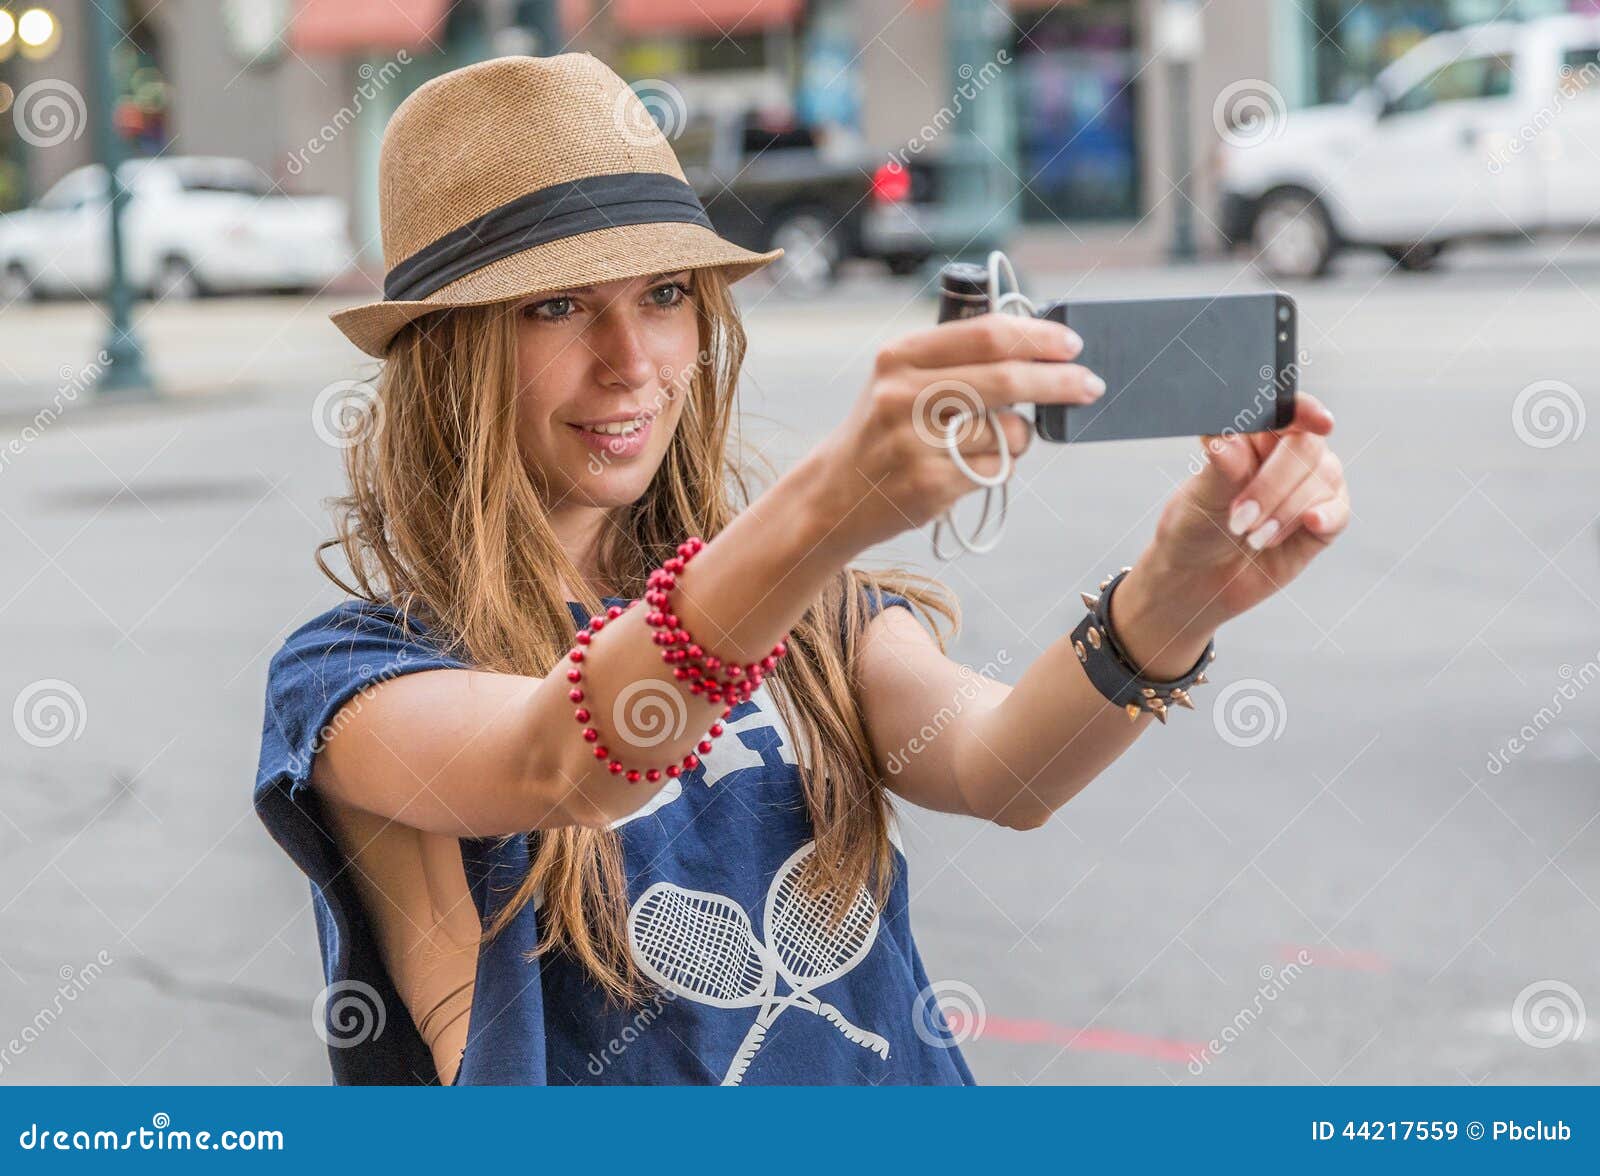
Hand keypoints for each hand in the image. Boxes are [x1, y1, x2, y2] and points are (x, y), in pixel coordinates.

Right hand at [810, 313, 1105, 551]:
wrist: (834, 493)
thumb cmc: (885, 428)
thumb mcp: (902, 378)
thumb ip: (958, 358)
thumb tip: (1041, 347)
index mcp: (899, 356)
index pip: (987, 335)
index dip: (1039, 336)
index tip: (1073, 344)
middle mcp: (903, 395)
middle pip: (1007, 379)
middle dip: (1060, 381)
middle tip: (1089, 385)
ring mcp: (915, 443)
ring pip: (1009, 431)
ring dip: (1021, 436)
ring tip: (993, 441)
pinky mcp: (928, 485)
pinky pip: (997, 470)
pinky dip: (999, 467)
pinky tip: (969, 468)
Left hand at [1121, 392, 1349, 663]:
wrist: (1197, 579)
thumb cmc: (1194, 527)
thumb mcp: (1200, 499)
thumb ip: (1220, 470)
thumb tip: (1227, 443)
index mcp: (1254, 435)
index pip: (1286, 410)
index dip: (1304, 410)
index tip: (1317, 422)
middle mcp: (1286, 454)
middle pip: (1305, 448)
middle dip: (1273, 484)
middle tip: (1241, 517)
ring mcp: (1308, 485)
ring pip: (1322, 479)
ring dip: (1285, 509)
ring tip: (1251, 537)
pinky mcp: (1322, 520)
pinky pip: (1338, 510)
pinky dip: (1326, 515)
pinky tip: (1311, 522)